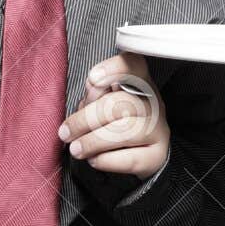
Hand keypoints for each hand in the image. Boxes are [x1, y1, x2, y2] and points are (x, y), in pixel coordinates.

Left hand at [58, 50, 169, 178]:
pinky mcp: (156, 156)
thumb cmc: (115, 122)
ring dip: (92, 142)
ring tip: (75, 149)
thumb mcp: (103, 102)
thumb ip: (95, 93)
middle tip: (65, 132)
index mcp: (139, 83)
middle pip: (120, 104)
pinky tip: (94, 159)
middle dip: (86, 120)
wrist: (140, 153)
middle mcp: (153, 103)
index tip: (93, 78)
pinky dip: (105, 160)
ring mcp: (158, 130)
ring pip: (125, 132)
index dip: (114, 69)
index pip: (134, 65)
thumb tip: (91, 90)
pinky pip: (129, 159)